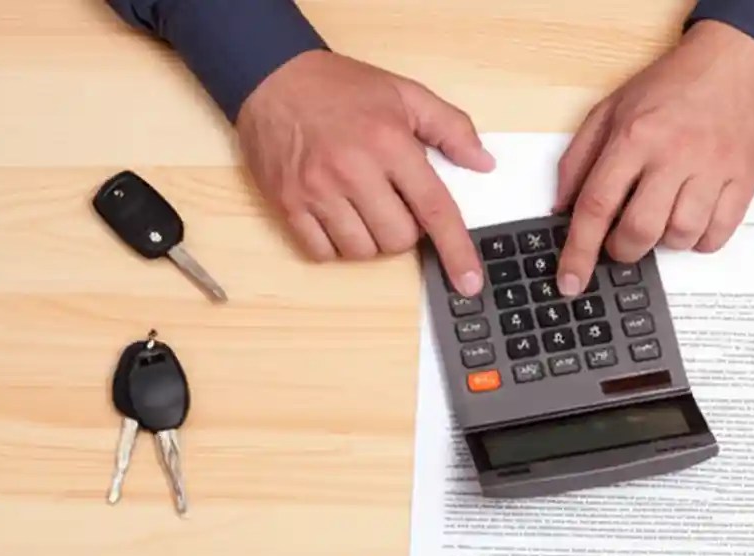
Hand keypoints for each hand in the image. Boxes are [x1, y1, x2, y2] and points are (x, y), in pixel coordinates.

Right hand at [236, 50, 493, 295]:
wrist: (271, 76)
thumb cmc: (340, 87)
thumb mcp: (405, 94)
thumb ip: (451, 128)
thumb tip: (483, 163)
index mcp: (389, 143)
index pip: (434, 209)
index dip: (456, 250)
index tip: (469, 282)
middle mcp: (353, 170)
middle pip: (398, 240)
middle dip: (404, 230)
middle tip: (392, 200)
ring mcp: (317, 190)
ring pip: (362, 251)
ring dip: (370, 238)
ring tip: (361, 204)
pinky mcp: (288, 203)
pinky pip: (322, 252)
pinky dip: (335, 244)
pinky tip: (335, 215)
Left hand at [554, 20, 753, 295]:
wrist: (736, 60)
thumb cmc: (672, 84)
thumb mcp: (611, 108)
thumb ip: (579, 158)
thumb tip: (561, 207)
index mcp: (634, 136)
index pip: (596, 206)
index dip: (579, 252)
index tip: (570, 282)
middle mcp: (673, 154)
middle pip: (640, 231)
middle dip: (623, 249)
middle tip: (622, 240)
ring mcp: (712, 168)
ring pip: (681, 237)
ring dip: (664, 243)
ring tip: (661, 220)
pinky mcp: (744, 179)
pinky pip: (718, 235)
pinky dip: (700, 241)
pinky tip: (691, 220)